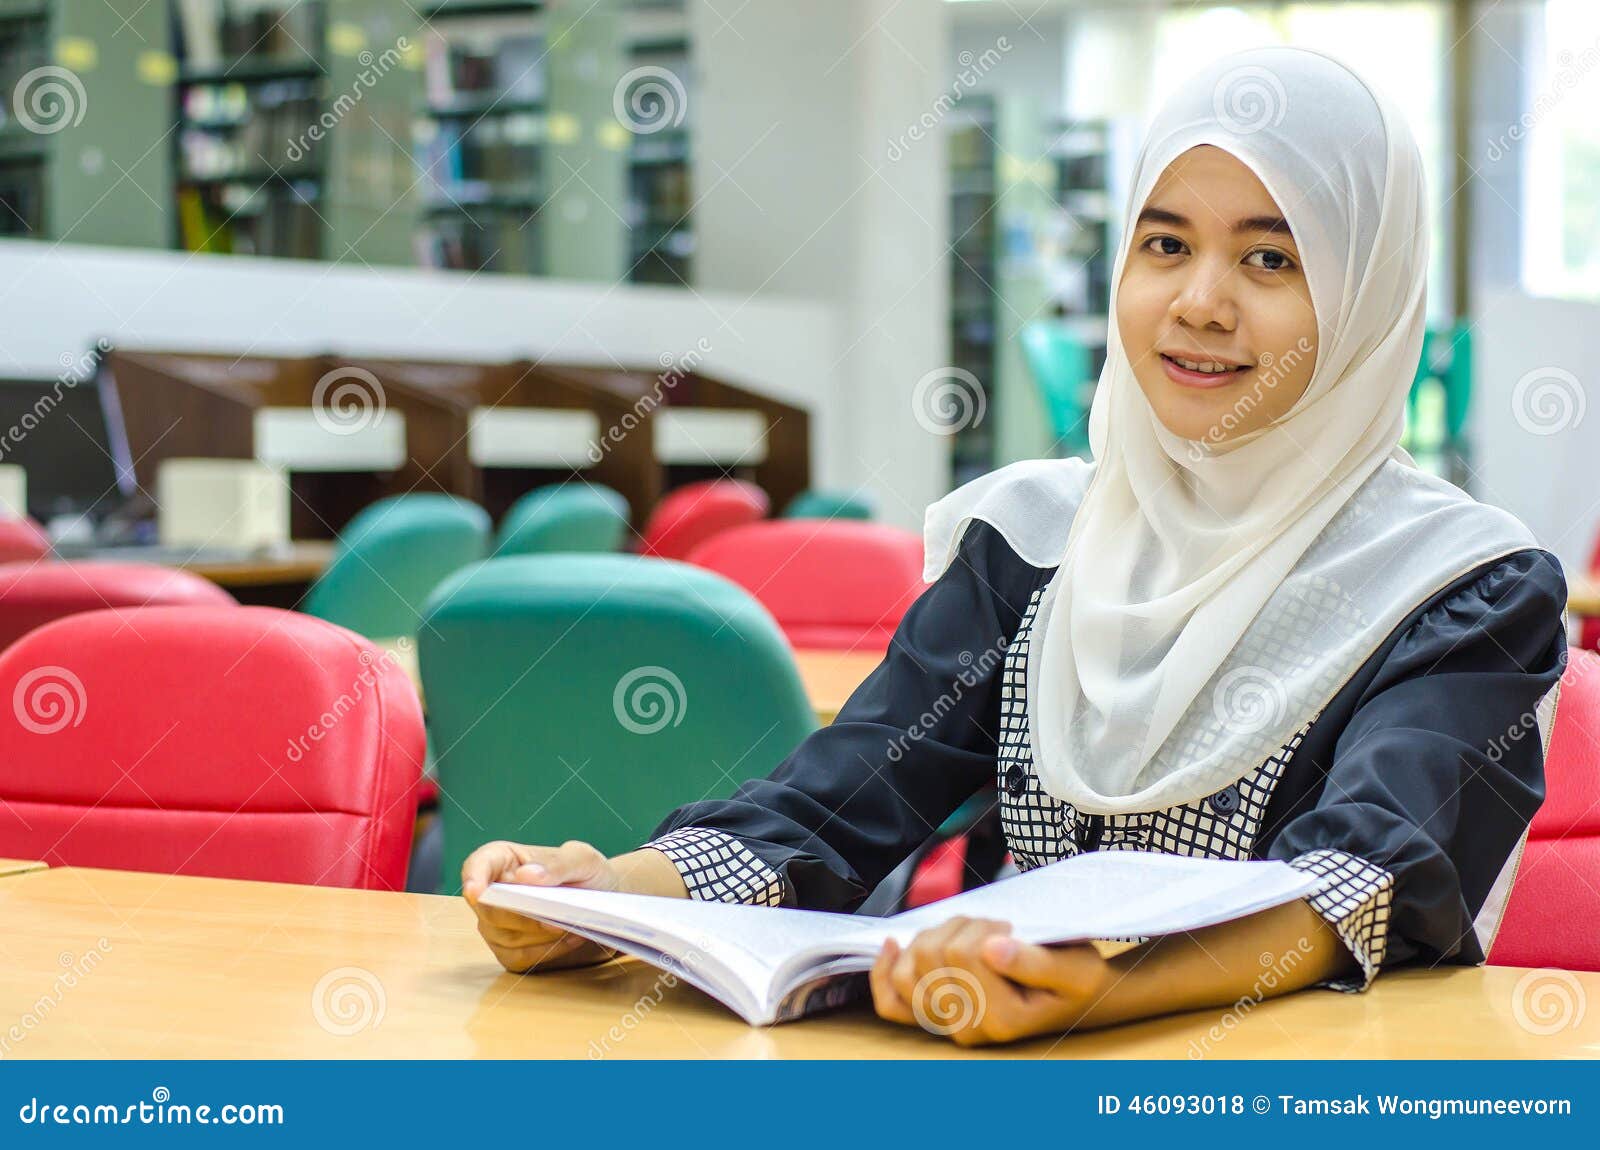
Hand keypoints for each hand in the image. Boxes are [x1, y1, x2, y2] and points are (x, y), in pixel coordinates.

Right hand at [461, 840, 621, 973]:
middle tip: (555, 918)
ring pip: (504, 937)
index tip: (477, 891)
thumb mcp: (583, 859)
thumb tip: (525, 876)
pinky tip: (571, 938)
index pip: (476, 866)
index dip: (473, 878)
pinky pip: (518, 958)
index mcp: (504, 860)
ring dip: (539, 935)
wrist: (604, 903)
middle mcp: (493, 892)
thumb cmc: (589, 874)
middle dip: (522, 916)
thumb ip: (556, 864)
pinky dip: (546, 951)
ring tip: (571, 924)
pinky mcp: (510, 950)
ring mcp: (498, 924)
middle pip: (488, 910)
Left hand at [869, 916, 1113, 1046]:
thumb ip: (1035, 962)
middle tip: (991, 928)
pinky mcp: (933, 1019)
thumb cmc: (1076, 980)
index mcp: (1003, 1020)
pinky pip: (890, 1002)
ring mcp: (948, 1027)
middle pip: (931, 955)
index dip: (983, 927)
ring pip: (907, 970)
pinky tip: (894, 946)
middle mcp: (970, 1031)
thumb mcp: (1074, 967)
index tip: (1008, 927)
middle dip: (960, 927)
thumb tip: (994, 950)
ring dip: (932, 937)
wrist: (1077, 998)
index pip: (963, 953)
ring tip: (965, 934)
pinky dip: (885, 970)